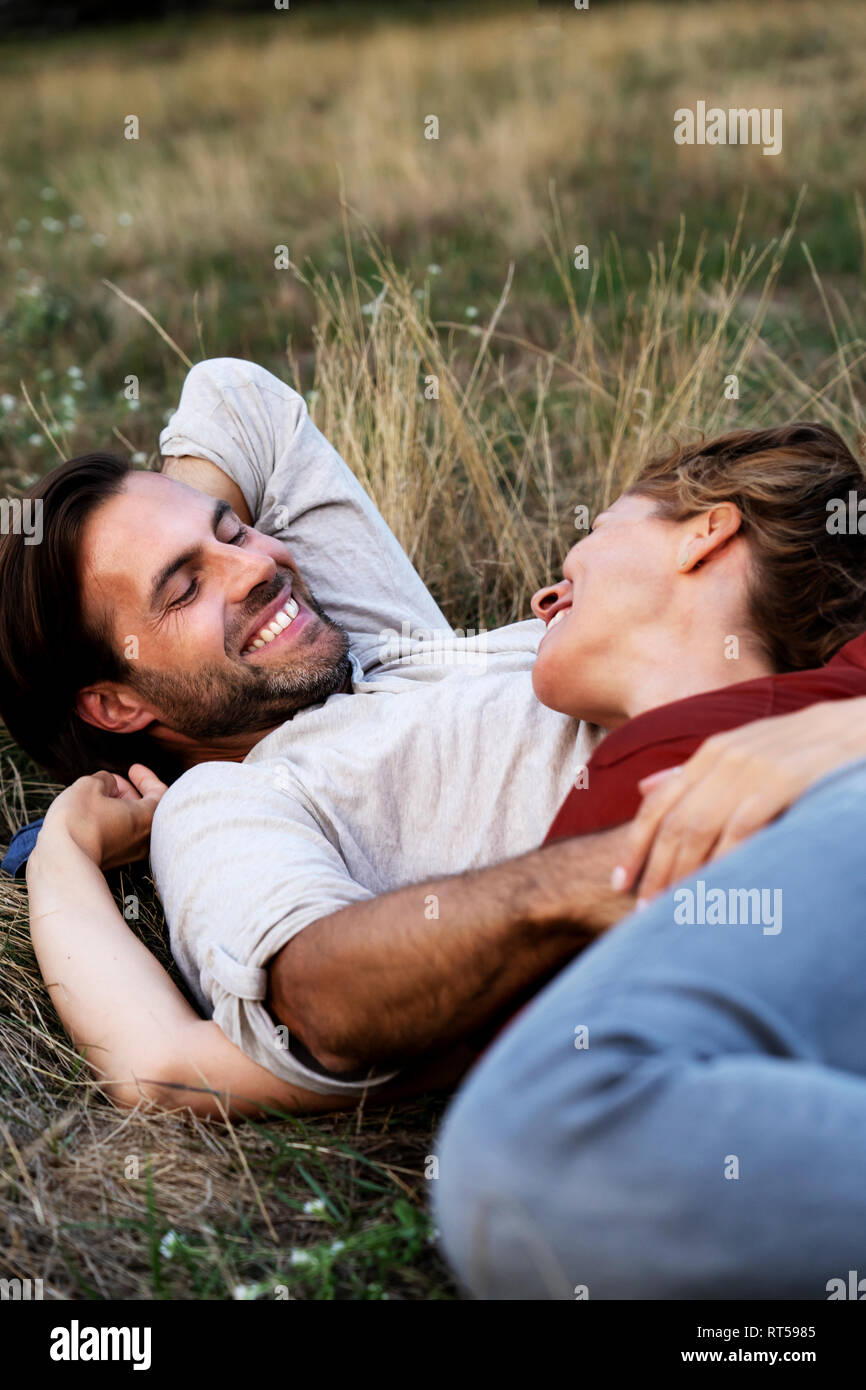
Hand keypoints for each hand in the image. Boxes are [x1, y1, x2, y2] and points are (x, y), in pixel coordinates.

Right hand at [40, 765, 167, 870]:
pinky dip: (110, 823)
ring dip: (117, 807)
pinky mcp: (111, 862)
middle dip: (129, 792)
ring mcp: (128, 854)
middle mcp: (144, 839)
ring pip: (130, 824)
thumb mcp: (91, 785)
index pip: (159, 794)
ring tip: (98, 795)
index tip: (133, 769)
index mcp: (148, 818)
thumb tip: (107, 784)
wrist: (62, 861)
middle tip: (113, 781)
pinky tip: (91, 815)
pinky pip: (118, 837)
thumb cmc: (79, 821)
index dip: (146, 778)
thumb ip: (105, 779)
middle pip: (145, 809)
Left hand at [612, 697, 865, 902]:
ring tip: (673, 910)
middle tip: (644, 910)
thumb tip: (643, 788)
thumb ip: (695, 772)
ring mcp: (755, 769)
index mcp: (711, 753)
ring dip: (684, 874)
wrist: (860, 726)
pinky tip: (717, 891)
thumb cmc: (801, 747)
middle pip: (676, 824)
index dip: (635, 846)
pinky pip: (743, 829)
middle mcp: (726, 759)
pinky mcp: (786, 781)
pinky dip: (724, 862)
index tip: (620, 882)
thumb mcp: (744, 750)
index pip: (658, 805)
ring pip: (702, 829)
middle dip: (656, 870)